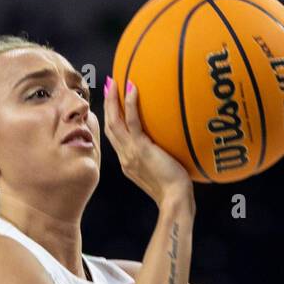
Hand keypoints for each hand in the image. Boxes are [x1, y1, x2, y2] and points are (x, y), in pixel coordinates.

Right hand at [102, 76, 194, 208]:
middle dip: (107, 106)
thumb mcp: (163, 172)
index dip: (112, 120)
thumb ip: (160, 159)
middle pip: (109, 127)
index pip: (115, 139)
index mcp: (128, 163)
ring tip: (113, 83)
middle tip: (108, 87)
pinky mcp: (140, 149)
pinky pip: (131, 122)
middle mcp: (125, 157)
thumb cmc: (176, 190)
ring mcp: (130, 153)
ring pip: (114, 122)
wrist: (175, 200)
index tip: (112, 106)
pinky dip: (129, 104)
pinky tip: (132, 89)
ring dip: (112, 101)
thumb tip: (170, 149)